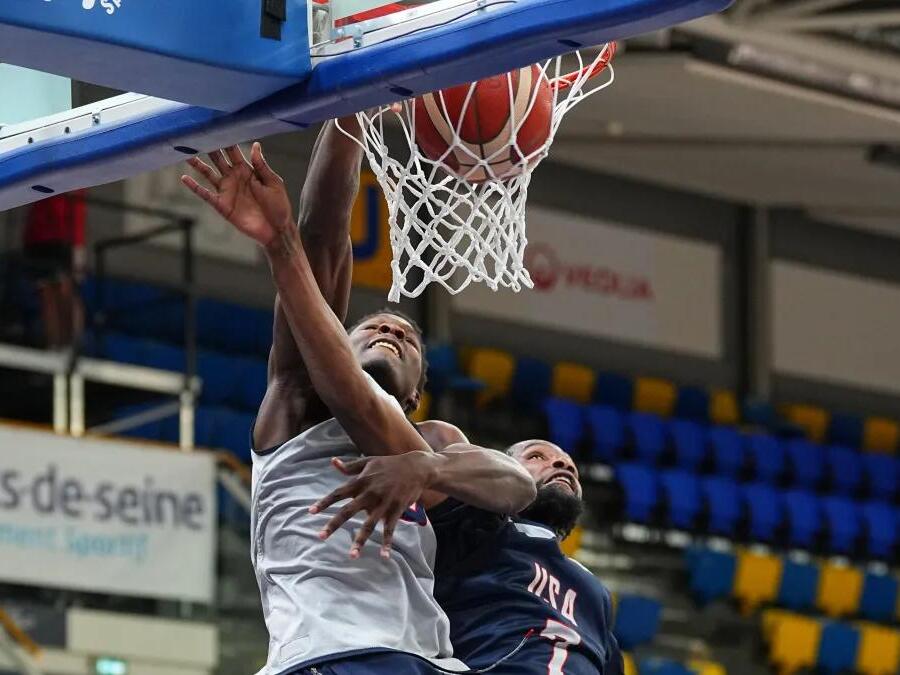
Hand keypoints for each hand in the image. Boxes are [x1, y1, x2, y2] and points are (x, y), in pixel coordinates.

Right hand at [181, 143, 292, 247]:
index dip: (225, 140)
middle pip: (218, 159)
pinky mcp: (222, 204)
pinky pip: (205, 194)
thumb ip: (261, 165)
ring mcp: (227, 190)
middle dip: (208, 147)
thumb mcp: (273, 182)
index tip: (216, 126)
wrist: (277, 230)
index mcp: (247, 170)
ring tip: (186, 153)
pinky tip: (184, 178)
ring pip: (208, 173)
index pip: (233, 152)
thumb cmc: (279, 206)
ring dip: (197, 164)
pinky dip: (194, 187)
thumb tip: (255, 144)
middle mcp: (234, 177)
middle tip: (196, 134)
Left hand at [309, 452, 436, 559]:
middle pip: (348, 511)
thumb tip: (333, 462)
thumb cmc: (390, 464)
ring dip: (360, 540)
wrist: (417, 467)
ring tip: (352, 555)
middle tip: (320, 537)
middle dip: (334, 524)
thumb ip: (350, 466)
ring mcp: (384, 503)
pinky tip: (384, 556)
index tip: (311, 512)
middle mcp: (370, 493)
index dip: (325, 502)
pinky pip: (390, 529)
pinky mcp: (396, 510)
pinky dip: (387, 543)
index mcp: (361, 481)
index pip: (338, 493)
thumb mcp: (369, 461)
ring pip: (369, 525)